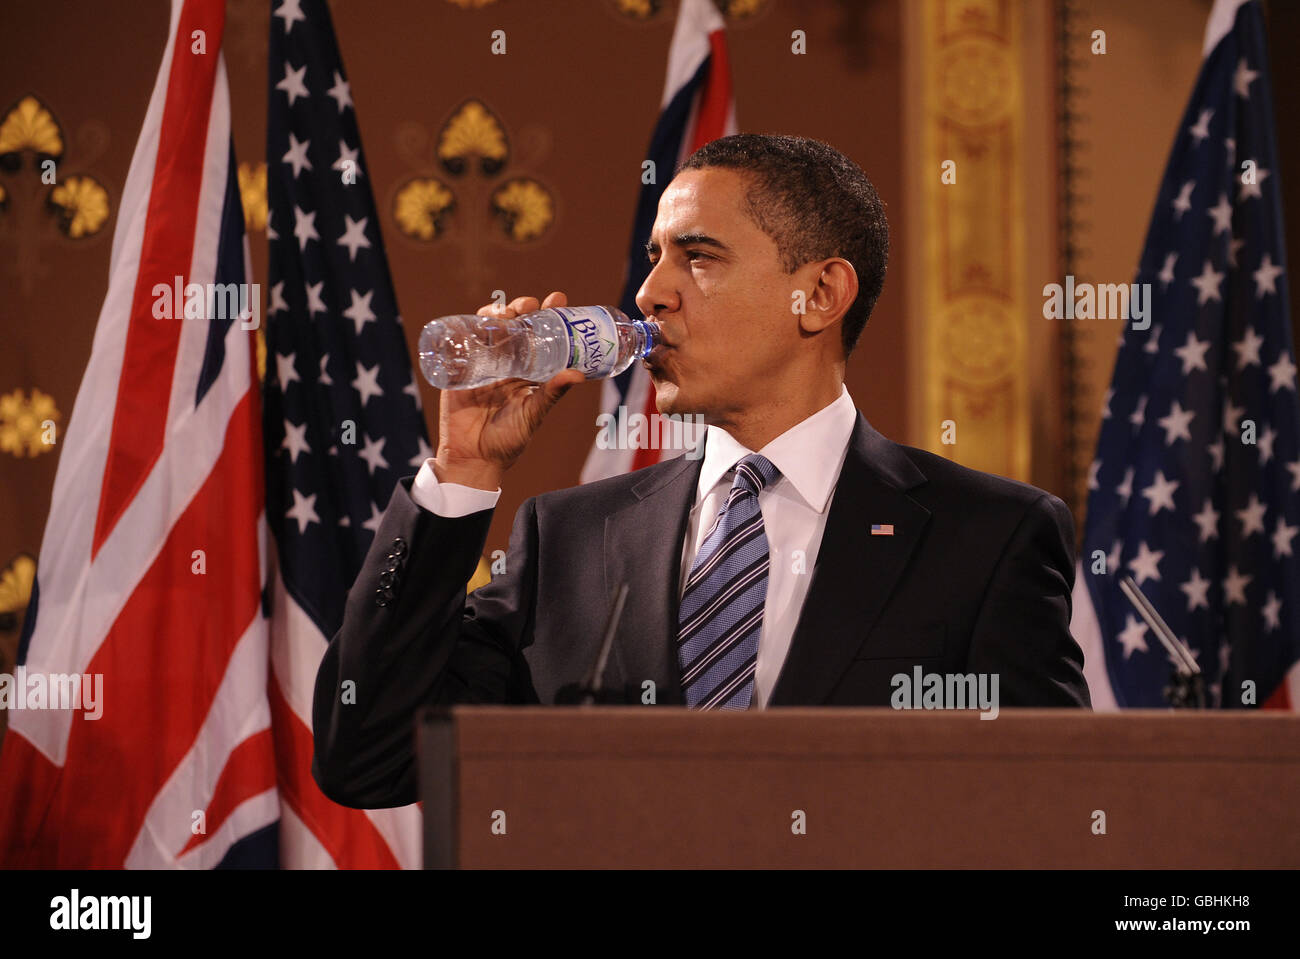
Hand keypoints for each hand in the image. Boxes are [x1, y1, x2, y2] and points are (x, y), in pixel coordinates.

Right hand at [432, 291, 584, 489]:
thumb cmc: (508, 440)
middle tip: (533, 304)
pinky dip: (469, 325)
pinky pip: (464, 342)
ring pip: (491, 328)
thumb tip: (578, 374)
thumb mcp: (534, 413)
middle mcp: (508, 363)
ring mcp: (484, 363)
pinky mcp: (461, 369)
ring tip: (510, 310)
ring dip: (500, 311)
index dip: (549, 315)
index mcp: (529, 371)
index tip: (559, 300)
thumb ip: (552, 394)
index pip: (541, 335)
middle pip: (516, 324)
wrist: (474, 458)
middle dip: (524, 307)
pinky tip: (480, 317)